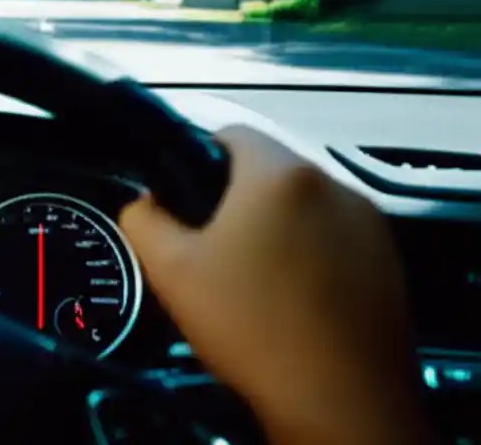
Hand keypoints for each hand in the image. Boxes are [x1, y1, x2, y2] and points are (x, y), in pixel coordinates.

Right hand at [120, 126, 429, 444]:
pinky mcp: (388, 262)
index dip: (198, 161)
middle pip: (270, 173)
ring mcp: (369, 224)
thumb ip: (142, 219)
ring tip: (255, 282)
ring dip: (279, 229)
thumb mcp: (170, 271)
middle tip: (213, 252)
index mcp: (279, 174)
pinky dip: (313, 258)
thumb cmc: (251, 327)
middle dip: (239, 203)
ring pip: (305, 208)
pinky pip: (337, 241)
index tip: (186, 204)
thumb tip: (145, 203)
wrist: (336, 398)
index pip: (230, 132)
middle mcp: (333, 185)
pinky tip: (294, 301)